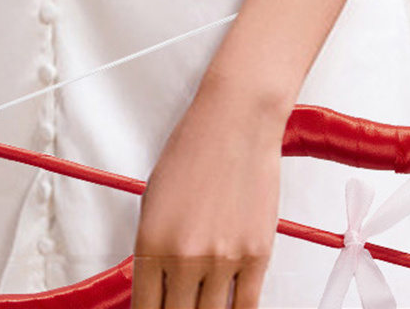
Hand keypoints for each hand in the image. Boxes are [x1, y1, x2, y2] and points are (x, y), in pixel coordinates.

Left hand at [131, 74, 287, 308]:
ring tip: (204, 301)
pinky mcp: (256, 255)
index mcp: (152, 244)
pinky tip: (229, 305)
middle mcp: (186, 257)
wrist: (237, 119)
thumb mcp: (153, 200)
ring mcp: (223, 260)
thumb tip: (156, 290)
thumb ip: (152, 250)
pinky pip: (245, 308)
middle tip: (180, 305)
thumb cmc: (194, 148)